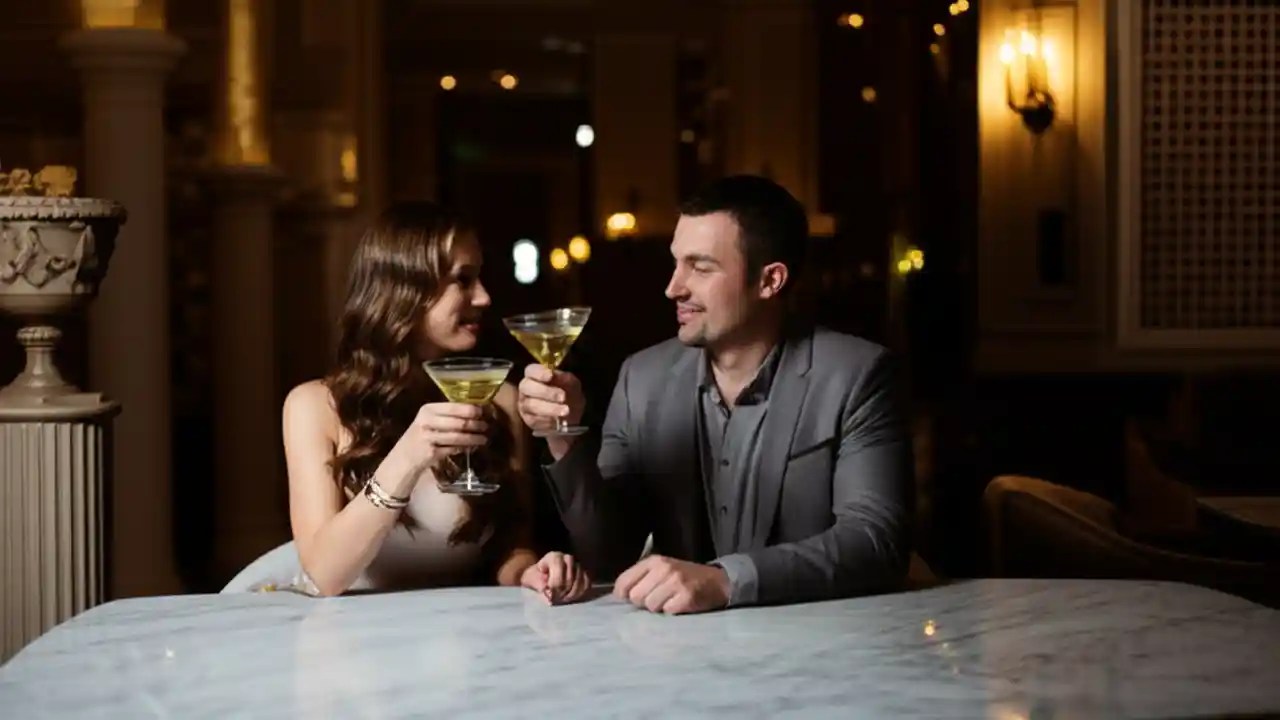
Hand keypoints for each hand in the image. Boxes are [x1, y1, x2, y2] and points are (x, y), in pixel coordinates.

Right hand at [381, 402, 488, 489]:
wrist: (404, 457)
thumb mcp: (429, 420)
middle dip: (476, 425)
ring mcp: (428, 438)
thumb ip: (448, 415)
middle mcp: (426, 421)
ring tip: (484, 438)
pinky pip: (454, 449)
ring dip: (474, 438)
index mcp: (428, 410)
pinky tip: (472, 447)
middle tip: (487, 426)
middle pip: (459, 422)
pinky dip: (465, 448)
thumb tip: (476, 410)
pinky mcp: (432, 452)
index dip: (471, 409)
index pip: (454, 407)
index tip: (483, 411)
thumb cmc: (421, 436)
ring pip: (458, 437)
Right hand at [516, 364, 584, 452]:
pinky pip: (534, 419)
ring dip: (550, 408)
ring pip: (531, 405)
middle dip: (545, 391)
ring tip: (565, 411)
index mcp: (536, 375)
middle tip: (562, 397)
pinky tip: (558, 421)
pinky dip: (548, 420)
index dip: (539, 372)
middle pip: (527, 386)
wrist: (571, 416)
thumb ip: (566, 379)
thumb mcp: (572, 385)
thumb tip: (558, 376)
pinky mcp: (528, 419)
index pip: (531, 370)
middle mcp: (526, 388)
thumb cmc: (569, 394)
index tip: (551, 376)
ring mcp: (525, 404)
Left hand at [521, 551, 590, 604]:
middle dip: (562, 592)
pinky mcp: (585, 573)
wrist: (542, 575)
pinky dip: (579, 594)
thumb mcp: (531, 579)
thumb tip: (548, 591)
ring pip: (579, 583)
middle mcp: (568, 558)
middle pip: (570, 579)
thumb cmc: (535, 577)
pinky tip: (571, 598)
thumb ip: (538, 584)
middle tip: (555, 599)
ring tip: (562, 599)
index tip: (549, 594)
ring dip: (570, 595)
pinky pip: (587, 584)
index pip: (559, 570)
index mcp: (554, 557)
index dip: (555, 585)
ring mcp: (578, 565)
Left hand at [613, 555, 729, 614]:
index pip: (623, 582)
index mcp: (653, 561)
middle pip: (636, 597)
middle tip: (658, 599)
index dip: (623, 595)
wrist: (716, 581)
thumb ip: (640, 578)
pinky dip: (672, 612)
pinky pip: (667, 611)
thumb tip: (618, 596)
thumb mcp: (661, 570)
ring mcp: (676, 582)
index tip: (630, 599)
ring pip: (651, 606)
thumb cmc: (683, 577)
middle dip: (644, 603)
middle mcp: (663, 569)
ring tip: (670, 601)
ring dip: (659, 608)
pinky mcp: (687, 596)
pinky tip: (680, 605)